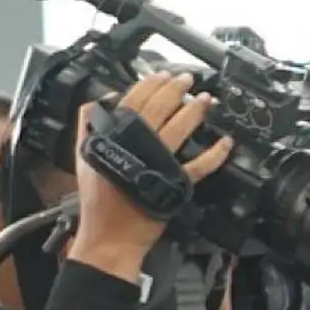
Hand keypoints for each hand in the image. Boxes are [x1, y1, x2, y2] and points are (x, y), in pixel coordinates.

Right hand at [65, 73, 234, 279]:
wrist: (109, 235)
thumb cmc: (98, 199)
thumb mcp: (83, 154)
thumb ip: (88, 124)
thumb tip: (101, 102)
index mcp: (114, 135)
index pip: (134, 100)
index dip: (150, 84)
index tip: (162, 74)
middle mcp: (138, 145)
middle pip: (160, 108)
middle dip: (176, 89)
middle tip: (189, 78)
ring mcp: (158, 163)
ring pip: (179, 129)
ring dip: (195, 111)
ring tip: (207, 100)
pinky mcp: (175, 182)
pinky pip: (199, 165)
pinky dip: (215, 154)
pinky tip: (225, 143)